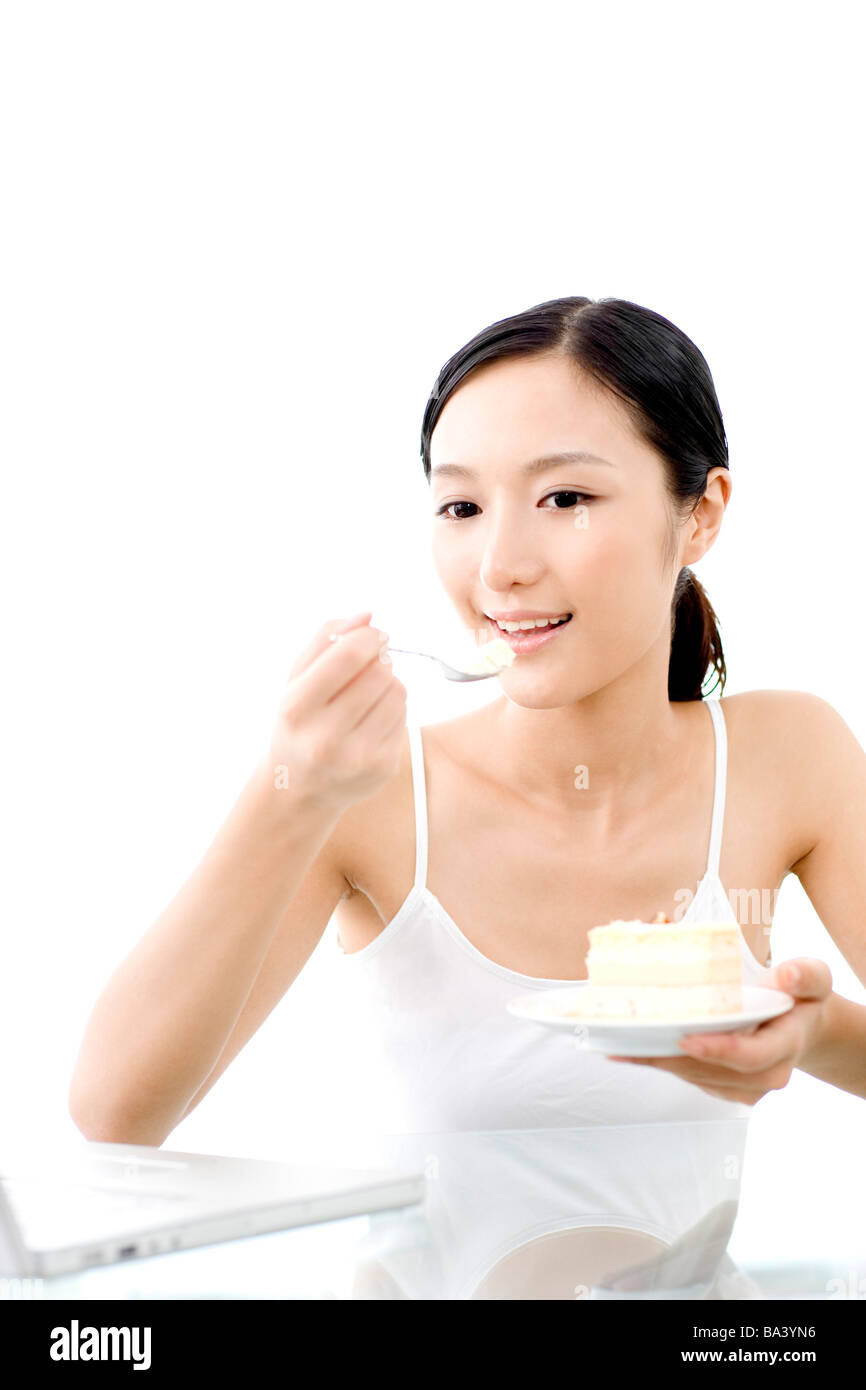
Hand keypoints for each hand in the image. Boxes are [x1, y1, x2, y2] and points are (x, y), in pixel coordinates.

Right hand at [265, 611, 407, 811]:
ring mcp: (356, 758)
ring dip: (389, 684)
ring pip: (398, 693)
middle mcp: (324, 738)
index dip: (368, 637)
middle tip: (368, 667)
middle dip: (380, 661)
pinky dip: (393, 710)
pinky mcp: (382, 768)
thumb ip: (325, 639)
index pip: (347, 656)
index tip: (372, 636)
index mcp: (296, 709)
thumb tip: (368, 614)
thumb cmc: (299, 722)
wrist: (300, 787)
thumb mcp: (295, 679)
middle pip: (379, 673)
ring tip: (367, 696)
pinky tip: (372, 721)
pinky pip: (405, 718)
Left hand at [606, 958, 832, 1104]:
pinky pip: (691, 1078)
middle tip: (636, 1042)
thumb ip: (805, 975)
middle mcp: (768, 1073)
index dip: (719, 1051)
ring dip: (661, 1064)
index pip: (752, 1057)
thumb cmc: (800, 996)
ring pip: (697, 1078)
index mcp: (787, 1044)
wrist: (800, 1024)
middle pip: (714, 1072)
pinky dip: (663, 1064)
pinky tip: (632, 1052)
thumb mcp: (814, 978)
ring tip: (623, 1046)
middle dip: (675, 1059)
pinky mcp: (727, 1088)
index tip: (687, 1038)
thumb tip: (786, 974)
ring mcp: (746, 1087)